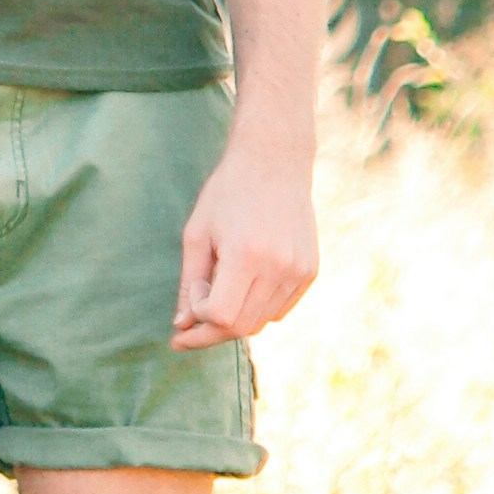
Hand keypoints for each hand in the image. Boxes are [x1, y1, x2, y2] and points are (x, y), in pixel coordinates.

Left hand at [174, 130, 318, 344]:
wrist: (274, 162)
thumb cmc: (227, 194)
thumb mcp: (198, 233)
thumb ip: (189, 282)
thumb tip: (183, 325)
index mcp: (246, 254)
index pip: (220, 315)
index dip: (199, 313)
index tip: (194, 291)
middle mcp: (278, 267)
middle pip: (242, 327)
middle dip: (212, 330)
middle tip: (192, 322)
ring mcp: (299, 271)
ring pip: (262, 322)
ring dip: (235, 320)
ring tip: (218, 294)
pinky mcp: (310, 271)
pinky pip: (280, 310)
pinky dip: (258, 309)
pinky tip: (245, 286)